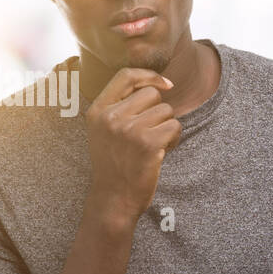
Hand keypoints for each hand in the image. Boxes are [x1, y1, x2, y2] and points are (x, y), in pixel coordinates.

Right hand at [84, 68, 182, 226]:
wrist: (113, 198)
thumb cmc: (113, 163)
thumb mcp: (104, 130)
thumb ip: (120, 106)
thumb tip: (158, 84)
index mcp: (97, 110)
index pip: (126, 75)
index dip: (150, 76)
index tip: (166, 84)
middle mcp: (111, 117)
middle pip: (152, 94)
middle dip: (159, 112)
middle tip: (151, 133)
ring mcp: (129, 129)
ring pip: (166, 111)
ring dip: (167, 127)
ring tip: (153, 145)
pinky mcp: (148, 143)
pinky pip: (174, 126)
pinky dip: (174, 139)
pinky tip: (161, 153)